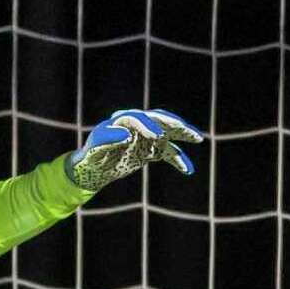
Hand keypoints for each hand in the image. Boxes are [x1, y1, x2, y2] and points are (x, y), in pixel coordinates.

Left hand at [65, 108, 204, 190]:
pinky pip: (168, 153)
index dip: (148, 125)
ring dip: (183, 136)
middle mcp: (137, 125)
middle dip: (173, 123)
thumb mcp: (95, 148)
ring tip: (198, 139)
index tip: (156, 136)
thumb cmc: (91, 155)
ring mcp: (146, 138)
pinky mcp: (150, 151)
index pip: (137, 118)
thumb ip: (107, 139)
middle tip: (186, 128)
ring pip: (168, 134)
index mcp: (122, 120)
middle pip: (159, 120)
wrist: (92, 168)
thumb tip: (126, 135)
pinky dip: (178, 160)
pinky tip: (188, 169)